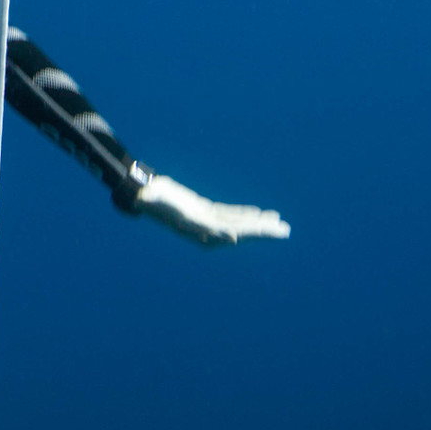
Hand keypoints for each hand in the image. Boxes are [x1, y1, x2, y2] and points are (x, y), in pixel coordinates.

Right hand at [135, 172, 290, 247]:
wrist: (144, 193)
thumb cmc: (153, 200)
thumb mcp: (169, 206)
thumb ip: (192, 220)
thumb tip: (226, 236)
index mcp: (200, 232)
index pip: (233, 232)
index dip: (252, 232)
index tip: (272, 232)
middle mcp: (207, 231)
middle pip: (241, 230)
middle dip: (264, 230)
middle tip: (286, 231)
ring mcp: (208, 221)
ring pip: (239, 223)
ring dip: (259, 223)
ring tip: (281, 224)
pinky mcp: (207, 211)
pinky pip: (232, 215)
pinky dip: (247, 214)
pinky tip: (260, 214)